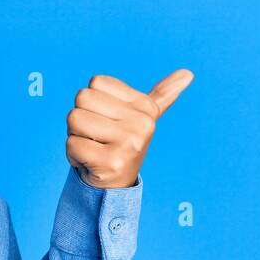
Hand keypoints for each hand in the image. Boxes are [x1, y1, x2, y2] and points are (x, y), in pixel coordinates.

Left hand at [66, 69, 193, 187]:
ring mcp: (129, 144)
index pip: (96, 82)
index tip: (107, 120)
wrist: (116, 187)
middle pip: (82, 97)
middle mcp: (142, 124)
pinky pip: (72, 143)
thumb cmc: (122, 145)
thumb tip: (188, 73)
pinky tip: (89, 162)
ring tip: (93, 148)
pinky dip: (73, 155)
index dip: (93, 101)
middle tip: (97, 136)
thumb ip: (162, 94)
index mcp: (146, 107)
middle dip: (81, 118)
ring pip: (74, 118)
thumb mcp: (143, 117)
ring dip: (75, 135)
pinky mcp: (111, 162)